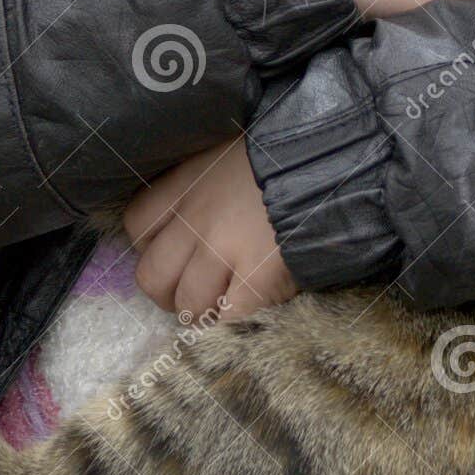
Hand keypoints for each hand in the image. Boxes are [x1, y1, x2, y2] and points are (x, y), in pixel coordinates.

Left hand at [123, 138, 296, 320]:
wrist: (337, 159)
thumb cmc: (287, 154)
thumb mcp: (232, 152)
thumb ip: (205, 184)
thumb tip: (188, 224)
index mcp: (189, 181)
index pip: (137, 225)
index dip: (150, 247)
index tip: (173, 253)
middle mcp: (197, 217)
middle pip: (151, 276)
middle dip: (168, 293)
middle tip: (192, 293)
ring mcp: (224, 250)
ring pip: (188, 304)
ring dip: (202, 312)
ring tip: (224, 305)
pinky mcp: (257, 279)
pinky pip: (227, 318)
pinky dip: (232, 322)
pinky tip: (247, 309)